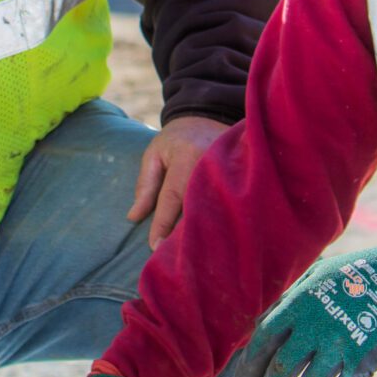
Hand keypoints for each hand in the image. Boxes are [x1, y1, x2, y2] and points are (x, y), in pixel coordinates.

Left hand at [128, 115, 230, 248]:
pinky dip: (222, 221)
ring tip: (197, 254)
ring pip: (217, 207)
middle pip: (199, 205)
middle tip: (176, 258)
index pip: (173, 196)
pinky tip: (218, 240)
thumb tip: (133, 217)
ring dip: (207, 230)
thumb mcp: (154, 155)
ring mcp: (232, 169)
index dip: (164, 223)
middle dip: (187, 232)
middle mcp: (212, 163)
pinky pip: (232, 203)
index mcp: (187, 156)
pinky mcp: (243, 175)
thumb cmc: (175, 140)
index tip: (156, 247)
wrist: (207, 118)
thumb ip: (145, 185)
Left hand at [234, 229, 376, 376]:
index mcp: (297, 304)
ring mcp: (338, 342)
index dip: (249, 369)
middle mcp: (313, 326)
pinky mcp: (364, 356)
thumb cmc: (356, 273)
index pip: (262, 342)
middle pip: (280, 372)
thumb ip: (290, 301)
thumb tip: (262, 325)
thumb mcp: (317, 276)